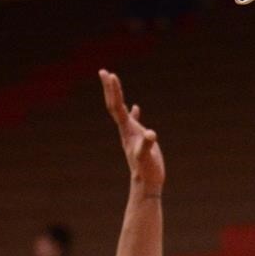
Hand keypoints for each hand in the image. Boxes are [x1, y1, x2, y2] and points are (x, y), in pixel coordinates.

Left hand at [100, 70, 163, 190]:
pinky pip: (134, 122)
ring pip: (122, 111)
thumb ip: (147, 146)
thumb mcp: (147, 157)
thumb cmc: (146, 171)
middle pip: (114, 105)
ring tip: (114, 82)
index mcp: (127, 131)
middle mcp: (126, 130)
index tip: (111, 75)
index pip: (118, 107)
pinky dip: (133, 112)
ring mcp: (131, 134)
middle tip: (103, 71)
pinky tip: (135, 107)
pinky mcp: (139, 140)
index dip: (115, 91)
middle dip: (110, 88)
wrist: (146, 184)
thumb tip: (151, 135)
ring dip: (118, 95)